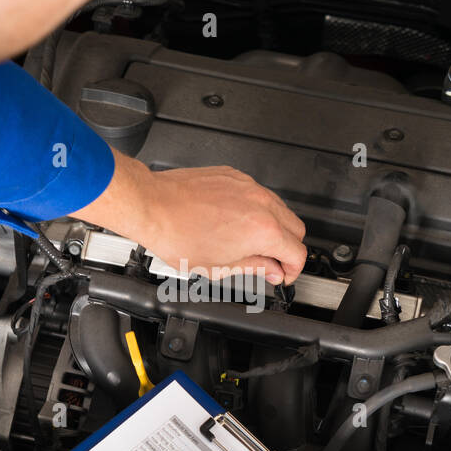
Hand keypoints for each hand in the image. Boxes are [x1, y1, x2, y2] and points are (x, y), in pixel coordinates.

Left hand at [71, 150, 307, 285]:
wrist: (152, 205)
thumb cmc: (176, 234)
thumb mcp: (219, 267)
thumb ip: (254, 267)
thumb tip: (272, 270)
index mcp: (262, 230)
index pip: (297, 252)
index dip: (293, 269)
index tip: (282, 274)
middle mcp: (261, 204)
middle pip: (296, 229)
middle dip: (288, 248)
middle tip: (269, 261)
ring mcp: (249, 186)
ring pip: (280, 208)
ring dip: (274, 227)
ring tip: (250, 242)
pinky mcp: (235, 176)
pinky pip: (258, 194)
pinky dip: (256, 209)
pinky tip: (236, 221)